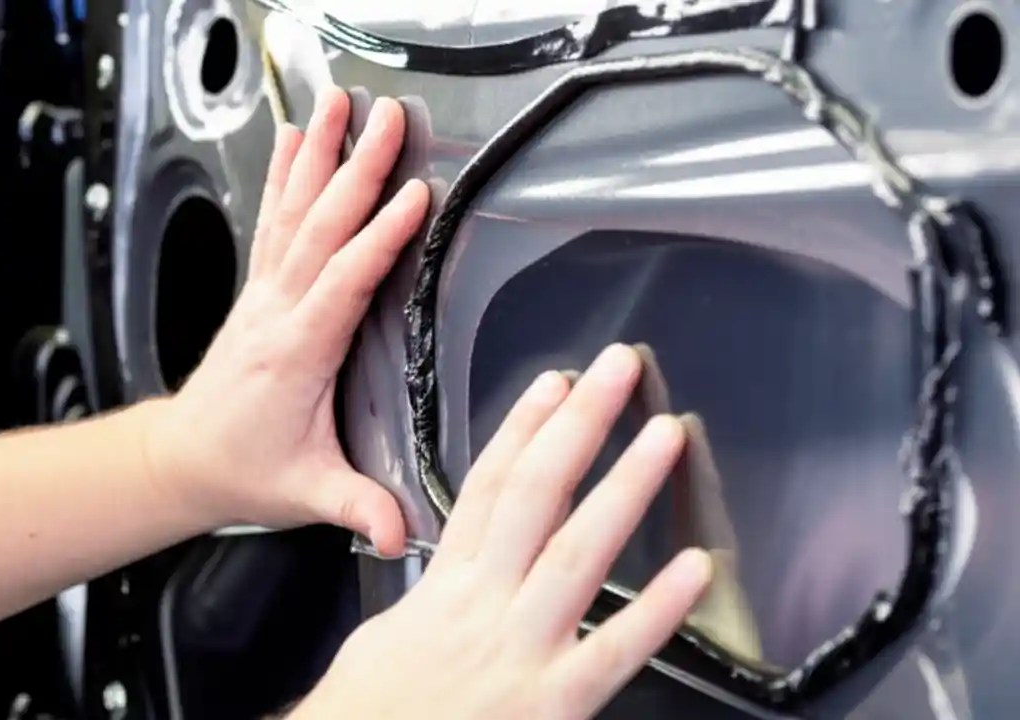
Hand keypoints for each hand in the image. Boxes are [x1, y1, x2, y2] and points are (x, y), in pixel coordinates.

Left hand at [147, 87, 429, 555]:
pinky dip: (284, 175)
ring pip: (293, 211)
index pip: (343, 284)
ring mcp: (263, 294)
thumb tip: (402, 533)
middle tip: (391, 120)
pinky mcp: (259, 289)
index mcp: (296, 353)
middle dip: (358, 171)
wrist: (182, 458)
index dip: (378, 239)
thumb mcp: (306, 493)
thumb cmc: (244, 470)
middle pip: (320, 228)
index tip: (413, 197)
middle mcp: (276, 311)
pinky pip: (273, 220)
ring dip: (321, 155)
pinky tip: (295, 137)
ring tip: (341, 102)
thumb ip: (356, 505)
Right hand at [293, 344, 713, 719]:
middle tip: (618, 368)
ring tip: (664, 435)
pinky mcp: (554, 702)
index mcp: (447, 584)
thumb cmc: (371, 711)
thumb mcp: (389, 632)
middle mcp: (486, 602)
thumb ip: (435, 590)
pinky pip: (615, 650)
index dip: (525, 426)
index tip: (557, 382)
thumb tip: (462, 560)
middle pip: (537, 493)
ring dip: (625, 487)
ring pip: (579, 551)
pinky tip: (696, 569)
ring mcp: (523, 648)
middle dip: (580, 424)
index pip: (491, 485)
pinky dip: (657, 608)